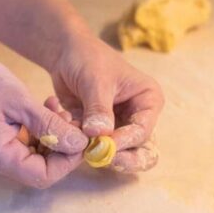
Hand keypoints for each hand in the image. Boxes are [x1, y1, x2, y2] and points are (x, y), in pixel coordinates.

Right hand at [0, 46, 88, 187]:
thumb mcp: (21, 101)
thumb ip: (51, 126)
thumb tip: (79, 144)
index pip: (42, 175)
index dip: (67, 160)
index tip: (80, 137)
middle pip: (39, 169)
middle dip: (61, 146)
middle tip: (71, 119)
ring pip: (33, 158)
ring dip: (51, 137)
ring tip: (57, 109)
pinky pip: (23, 147)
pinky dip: (38, 132)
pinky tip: (45, 110)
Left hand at [50, 35, 164, 172]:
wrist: (65, 53)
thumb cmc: (87, 58)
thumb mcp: (95, 81)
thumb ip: (99, 109)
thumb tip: (99, 135)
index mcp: (148, 100)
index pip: (143, 131)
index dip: (126, 142)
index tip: (106, 146)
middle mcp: (137, 116)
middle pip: (139, 150)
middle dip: (121, 158)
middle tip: (102, 159)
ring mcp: (119, 125)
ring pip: (117, 153)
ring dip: (95, 149)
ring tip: (77, 135)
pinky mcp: (100, 131)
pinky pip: (93, 146)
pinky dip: (79, 142)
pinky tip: (66, 121)